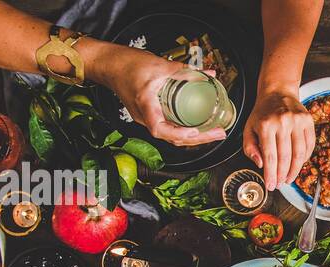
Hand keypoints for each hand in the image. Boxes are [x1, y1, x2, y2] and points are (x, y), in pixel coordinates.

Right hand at [94, 45, 227, 146]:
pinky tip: (199, 126)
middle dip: (198, 139)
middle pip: (172, 137)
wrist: (110, 64)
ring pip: (171, 135)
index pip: (160, 129)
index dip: (178, 133)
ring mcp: (147, 117)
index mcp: (145, 105)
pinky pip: (169, 127)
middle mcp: (145, 116)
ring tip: (214, 132)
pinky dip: (185, 129)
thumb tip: (208, 74)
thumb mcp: (159, 65)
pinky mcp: (150, 115)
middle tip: (218, 133)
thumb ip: (185, 71)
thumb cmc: (127, 64)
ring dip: (194, 136)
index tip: (194, 132)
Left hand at [244, 91, 314, 190]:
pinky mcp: (308, 121)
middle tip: (280, 185)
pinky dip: (304, 159)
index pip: (269, 156)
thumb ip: (250, 148)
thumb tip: (260, 164)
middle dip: (282, 175)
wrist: (278, 93)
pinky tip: (298, 165)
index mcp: (266, 125)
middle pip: (285, 157)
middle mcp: (283, 122)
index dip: (271, 174)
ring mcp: (297, 121)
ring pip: (299, 154)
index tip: (270, 185)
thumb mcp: (249, 128)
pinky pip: (309, 145)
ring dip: (295, 170)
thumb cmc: (262, 114)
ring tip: (289, 179)